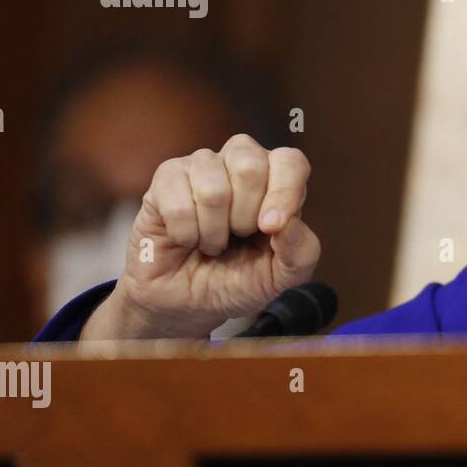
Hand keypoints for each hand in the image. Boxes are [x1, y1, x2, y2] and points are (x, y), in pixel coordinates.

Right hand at [81, 134, 320, 339]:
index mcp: (277, 180)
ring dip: (213, 230)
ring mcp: (202, 166)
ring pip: (212, 187)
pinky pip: (177, 201)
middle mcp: (241, 164)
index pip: (290, 161)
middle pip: (249, 164)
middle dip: (244, 216)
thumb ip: (300, 252)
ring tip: (212, 243)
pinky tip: (188, 239)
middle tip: (237, 236)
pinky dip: (186, 233)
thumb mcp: (281, 278)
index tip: (270, 228)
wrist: (188, 304)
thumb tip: (288, 222)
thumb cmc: (238, 281)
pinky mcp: (167, 178)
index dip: (283, 192)